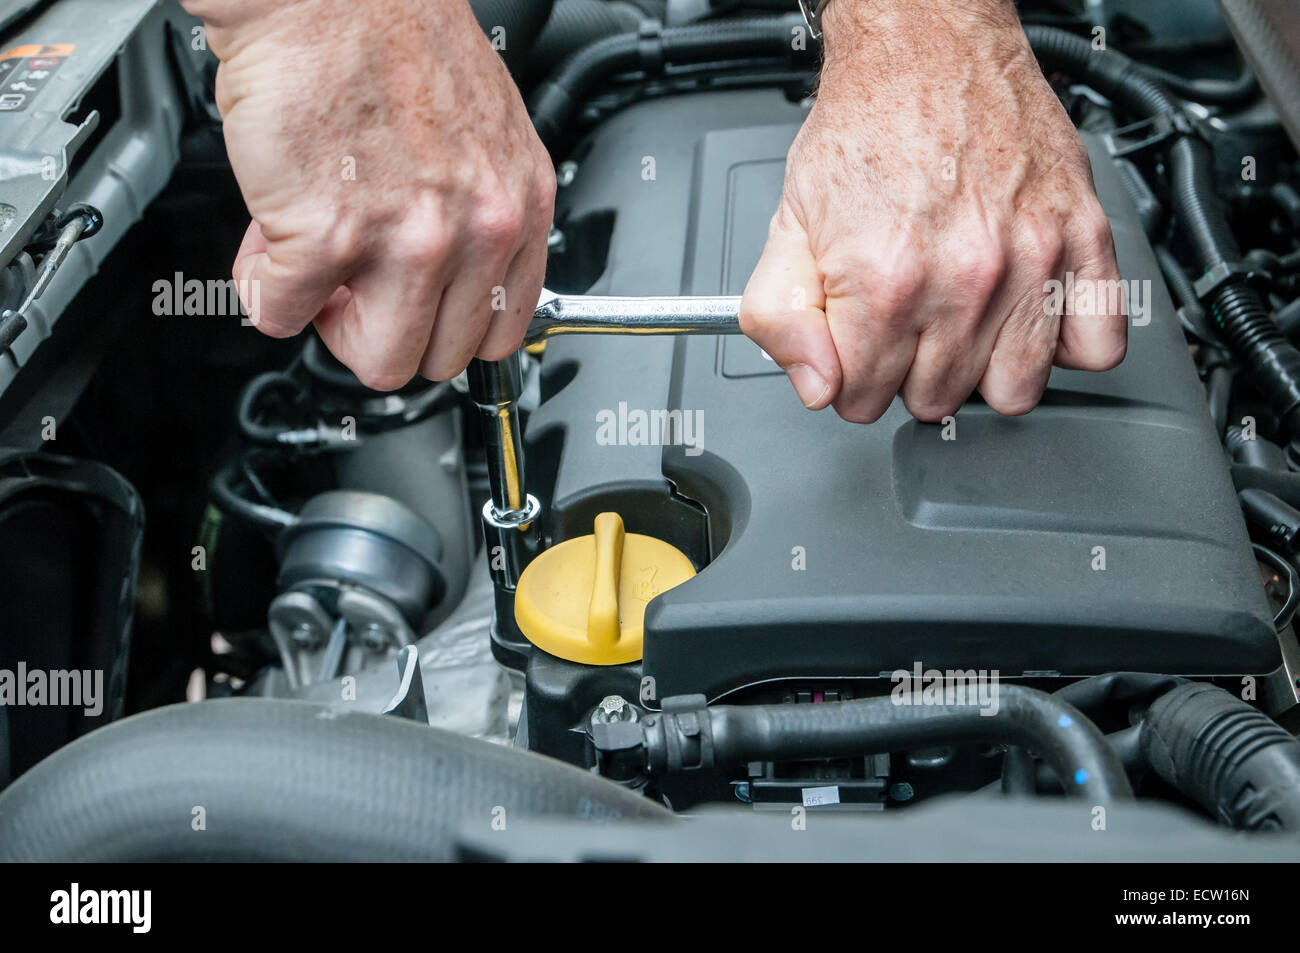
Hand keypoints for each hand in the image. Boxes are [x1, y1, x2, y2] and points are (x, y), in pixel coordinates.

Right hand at [184, 0, 555, 389]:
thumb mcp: (479, 131)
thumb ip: (471, 210)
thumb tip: (434, 273)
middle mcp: (479, 228)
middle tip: (350, 287)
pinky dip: (264, 290)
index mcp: (520, 204)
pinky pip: (285, 314)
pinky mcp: (330, 235)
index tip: (412, 308)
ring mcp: (409, 239)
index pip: (503, 331)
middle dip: (383, 329)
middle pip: (439, 357)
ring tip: (310, 269)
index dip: (443, 328)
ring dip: (329, 322)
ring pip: (377, 359)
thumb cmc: (387, 35)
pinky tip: (267, 246)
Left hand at [740, 0, 1125, 421]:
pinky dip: (1063, 345)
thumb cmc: (865, 127)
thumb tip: (816, 388)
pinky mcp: (1084, 240)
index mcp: (886, 282)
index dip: (849, 377)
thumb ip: (780, 317)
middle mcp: (965, 279)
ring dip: (981, 371)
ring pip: (1014, 392)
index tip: (855, 346)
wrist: (927, 47)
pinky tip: (1024, 318)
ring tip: (959, 324)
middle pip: (936, 402)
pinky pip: (1097, 347)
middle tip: (902, 322)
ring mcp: (1032, 263)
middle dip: (908, 373)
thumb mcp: (787, 223)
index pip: (861, 401)